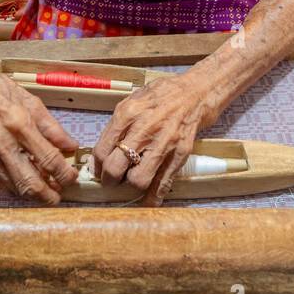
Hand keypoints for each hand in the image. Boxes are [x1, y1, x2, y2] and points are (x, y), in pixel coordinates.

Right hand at [0, 62, 79, 202]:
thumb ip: (52, 127)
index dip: (64, 173)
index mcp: (18, 123)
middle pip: (29, 182)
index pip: (48, 158)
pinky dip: (14, 186)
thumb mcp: (31, 101)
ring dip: (32, 192)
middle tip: (59, 194)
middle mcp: (0, 142)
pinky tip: (23, 179)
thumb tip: (70, 146)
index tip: (71, 177)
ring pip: (14, 187)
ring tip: (45, 186)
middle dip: (49, 195)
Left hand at [92, 75, 208, 205]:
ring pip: (138, 179)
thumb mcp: (133, 100)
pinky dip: (154, 196)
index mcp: (127, 114)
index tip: (98, 170)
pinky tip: (149, 201)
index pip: (102, 150)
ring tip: (129, 183)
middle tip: (111, 180)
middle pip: (116, 167)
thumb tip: (101, 150)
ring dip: (130, 187)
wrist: (196, 91)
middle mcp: (143, 130)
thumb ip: (118, 124)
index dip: (97, 166)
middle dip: (109, 180)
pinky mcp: (180, 153)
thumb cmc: (163, 94)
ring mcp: (163, 143)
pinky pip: (164, 181)